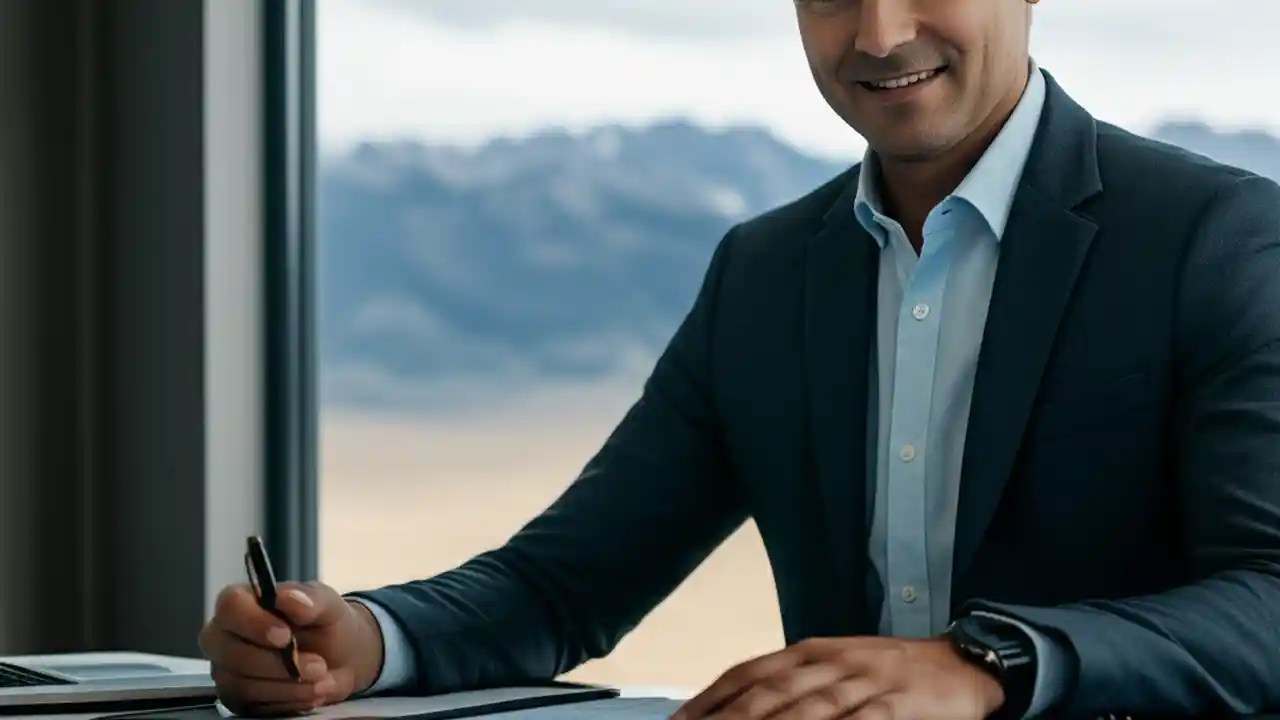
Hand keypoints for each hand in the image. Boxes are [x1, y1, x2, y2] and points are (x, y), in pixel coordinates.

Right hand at [199, 581, 384, 716]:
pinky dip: (288, 700)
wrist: (341, 659)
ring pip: (242, 684)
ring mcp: (227, 670)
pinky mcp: (238, 699)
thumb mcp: (328, 605)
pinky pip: (253, 706)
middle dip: (278, 663)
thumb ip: (311, 599)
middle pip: (231, 652)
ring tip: (323, 679)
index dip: (254, 622)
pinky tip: (311, 692)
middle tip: (318, 665)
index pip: (230, 606)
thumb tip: (289, 597)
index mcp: (243, 602)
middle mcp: (225, 636)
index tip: (286, 635)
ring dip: (288, 685)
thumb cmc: (325, 624)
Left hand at [670, 636, 1004, 719]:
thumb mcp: (833, 667)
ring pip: (810, 707)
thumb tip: (740, 704)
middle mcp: (830, 663)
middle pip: (770, 692)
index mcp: (808, 651)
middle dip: (729, 717)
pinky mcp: (900, 704)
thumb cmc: (888, 671)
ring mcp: (865, 682)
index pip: (748, 673)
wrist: (960, 661)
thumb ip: (790, 685)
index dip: (710, 699)